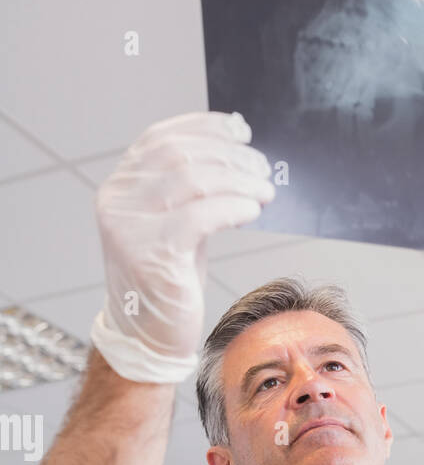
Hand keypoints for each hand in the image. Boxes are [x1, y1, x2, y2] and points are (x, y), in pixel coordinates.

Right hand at [91, 111, 274, 383]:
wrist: (149, 336)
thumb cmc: (169, 282)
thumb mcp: (177, 226)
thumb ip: (193, 193)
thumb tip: (237, 158)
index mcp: (120, 187)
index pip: (160, 139)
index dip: (203, 128)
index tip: (240, 130)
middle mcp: (118, 201)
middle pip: (179, 156)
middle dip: (229, 156)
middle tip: (262, 169)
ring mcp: (129, 228)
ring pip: (191, 181)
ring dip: (238, 181)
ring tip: (265, 190)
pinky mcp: (151, 254)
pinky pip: (199, 217)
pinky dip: (231, 207)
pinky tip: (251, 210)